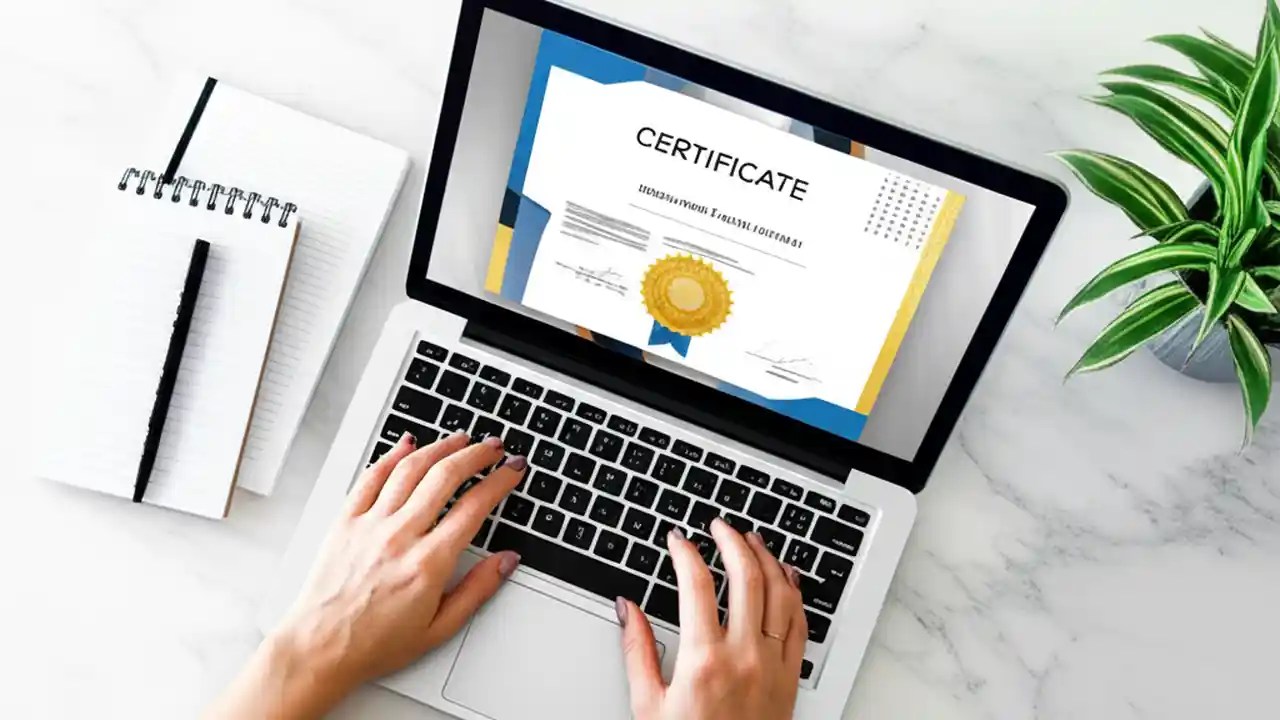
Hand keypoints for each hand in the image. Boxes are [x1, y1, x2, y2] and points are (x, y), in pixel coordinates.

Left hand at [206, 431, 525, 718]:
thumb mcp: (439, 628)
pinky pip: (371, 478)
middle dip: (476, 455)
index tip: (512, 471)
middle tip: (493, 448)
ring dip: (440, 448)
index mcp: (428, 564)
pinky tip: (407, 445)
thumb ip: (477, 590)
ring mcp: (370, 525)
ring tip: (460, 440)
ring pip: (410, 469)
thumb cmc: (375, 644)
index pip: (474, 508)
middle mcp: (400, 537)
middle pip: (445, 477)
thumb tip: (506, 561)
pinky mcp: (345, 522)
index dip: (499, 482)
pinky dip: (392, 456)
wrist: (320, 649)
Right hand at [616, 520, 805, 719]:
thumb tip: (628, 608)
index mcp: (704, 660)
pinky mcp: (791, 678)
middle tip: (718, 525)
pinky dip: (794, 591)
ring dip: (766, 557)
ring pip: (780, 592)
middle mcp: (745, 656)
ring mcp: (773, 665)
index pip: (697, 585)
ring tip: (751, 539)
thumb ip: (637, 650)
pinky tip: (785, 575)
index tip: (678, 539)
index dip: (686, 552)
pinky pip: (801, 622)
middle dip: (731, 540)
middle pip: (746, 576)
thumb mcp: (648, 705)